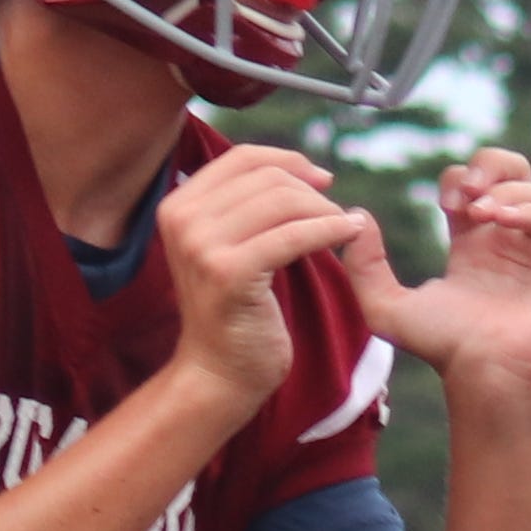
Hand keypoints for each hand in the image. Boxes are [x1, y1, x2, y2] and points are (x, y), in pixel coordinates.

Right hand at [154, 142, 379, 413]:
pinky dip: (329, 230)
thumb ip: (248, 206)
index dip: (289, 161)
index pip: (242, 158)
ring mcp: (201, 245)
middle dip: (311, 192)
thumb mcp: (230, 246)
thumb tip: (301, 168)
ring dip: (325, 210)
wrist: (219, 373)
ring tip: (346, 227)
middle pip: (265, 178)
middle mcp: (182, 218)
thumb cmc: (235, 311)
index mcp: (178, 205)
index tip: (322, 180)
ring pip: (282, 202)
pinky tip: (352, 234)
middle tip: (338, 214)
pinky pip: (293, 236)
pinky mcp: (229, 272)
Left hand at [359, 145, 530, 394]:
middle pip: (512, 171)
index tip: (444, 207)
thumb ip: (364, 264)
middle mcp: (512, 243)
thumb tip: (357, 216)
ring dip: (506, 193)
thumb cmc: (444, 349)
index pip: (472, 185)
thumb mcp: (386, 306)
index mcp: (475, 245)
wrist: (486, 374)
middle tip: (469, 190)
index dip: (457, 183)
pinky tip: (506, 221)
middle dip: (489, 166)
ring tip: (483, 215)